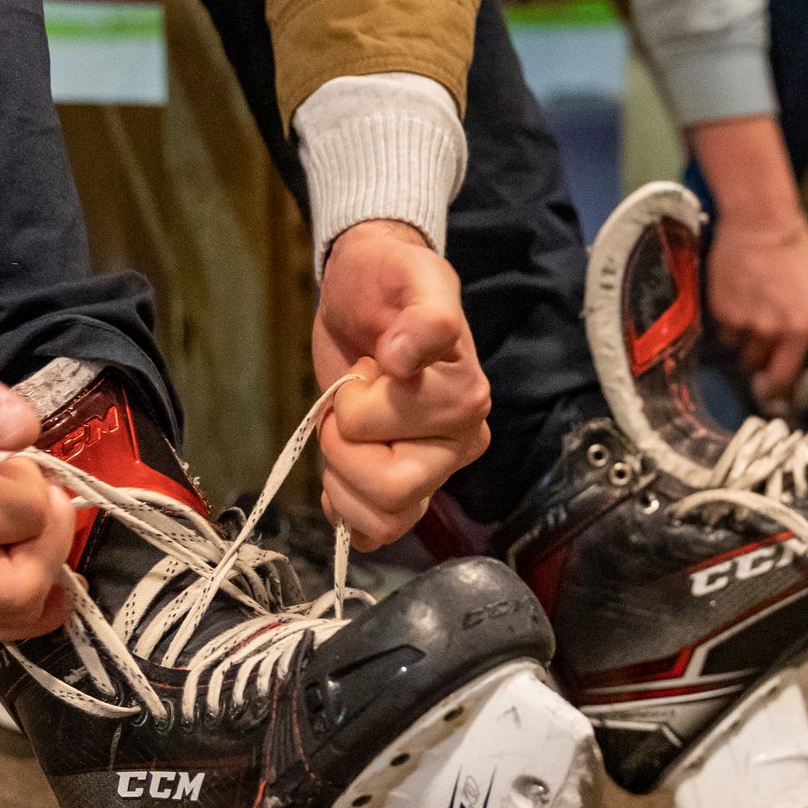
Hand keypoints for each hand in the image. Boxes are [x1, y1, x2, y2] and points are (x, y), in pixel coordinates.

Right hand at [0, 298, 72, 642]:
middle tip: (33, 481)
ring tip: (30, 510)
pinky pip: (1, 617)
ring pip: (15, 616)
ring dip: (44, 562)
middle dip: (49, 532)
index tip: (8, 450)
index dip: (33, 482)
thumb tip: (20, 430)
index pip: (18, 521)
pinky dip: (36, 590)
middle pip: (18, 590)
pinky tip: (39, 547)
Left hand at [312, 220, 491, 546]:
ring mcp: (434, 471)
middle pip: (393, 487)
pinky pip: (376, 531)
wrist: (366, 295)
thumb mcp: (411, 275)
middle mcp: (461, 441)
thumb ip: (425, 313)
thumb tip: (406, 357)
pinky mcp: (403, 491)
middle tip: (345, 401)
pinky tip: (341, 471)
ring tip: (344, 430)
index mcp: (466, 395)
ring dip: (343, 478)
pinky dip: (347, 508)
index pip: (400, 427)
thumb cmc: (387, 284)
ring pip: (383, 517)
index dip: (361, 400)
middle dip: (346, 444)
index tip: (370, 363)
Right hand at [685, 113, 807, 408]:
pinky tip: (737, 298)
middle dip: (761, 356)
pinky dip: (729, 320)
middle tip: (764, 337)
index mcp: (797, 327)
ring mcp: (740, 320)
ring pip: (738, 346)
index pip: (785, 375)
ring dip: (744, 337)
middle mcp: (767, 330)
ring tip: (751, 311)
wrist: (759, 222)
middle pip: (757, 364)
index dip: (778, 388)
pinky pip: (723, 327)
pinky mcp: (719, 308)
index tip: (774, 393)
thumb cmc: (793, 247)